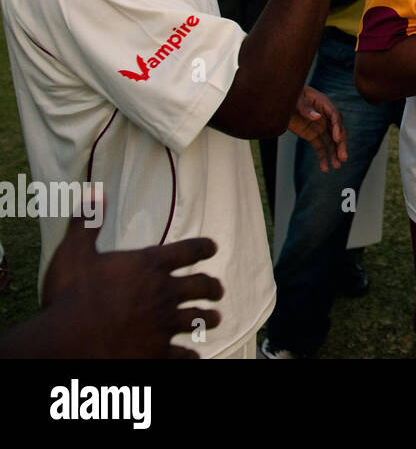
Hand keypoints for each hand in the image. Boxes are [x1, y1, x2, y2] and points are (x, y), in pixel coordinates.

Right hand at [38, 197, 222, 357]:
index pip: (190, 250)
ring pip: (200, 319)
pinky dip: (191, 356)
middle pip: (203, 286)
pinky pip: (185, 355)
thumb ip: (88, 222)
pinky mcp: (159, 352)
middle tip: (217, 289)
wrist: (67, 342)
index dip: (204, 247)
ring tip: (213, 318)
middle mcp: (165, 293)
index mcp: (150, 266)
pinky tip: (194, 356)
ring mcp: (165, 324)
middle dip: (212, 287)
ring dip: (208, 318)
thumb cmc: (70, 296)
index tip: (212, 248)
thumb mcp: (74, 253)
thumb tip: (94, 191)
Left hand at [289, 85, 347, 170]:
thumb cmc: (291, 95)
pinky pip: (320, 147)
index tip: (337, 138)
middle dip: (341, 145)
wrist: (280, 100)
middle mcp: (325, 117)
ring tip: (337, 166)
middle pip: (337, 131)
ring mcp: (320, 127)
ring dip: (334, 154)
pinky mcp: (312, 135)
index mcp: (324, 104)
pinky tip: (325, 168)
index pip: (335, 116)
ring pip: (331, 141)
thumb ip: (305, 108)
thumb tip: (317, 117)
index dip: (337, 127)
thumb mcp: (296, 98)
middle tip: (343, 157)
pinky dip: (323, 157)